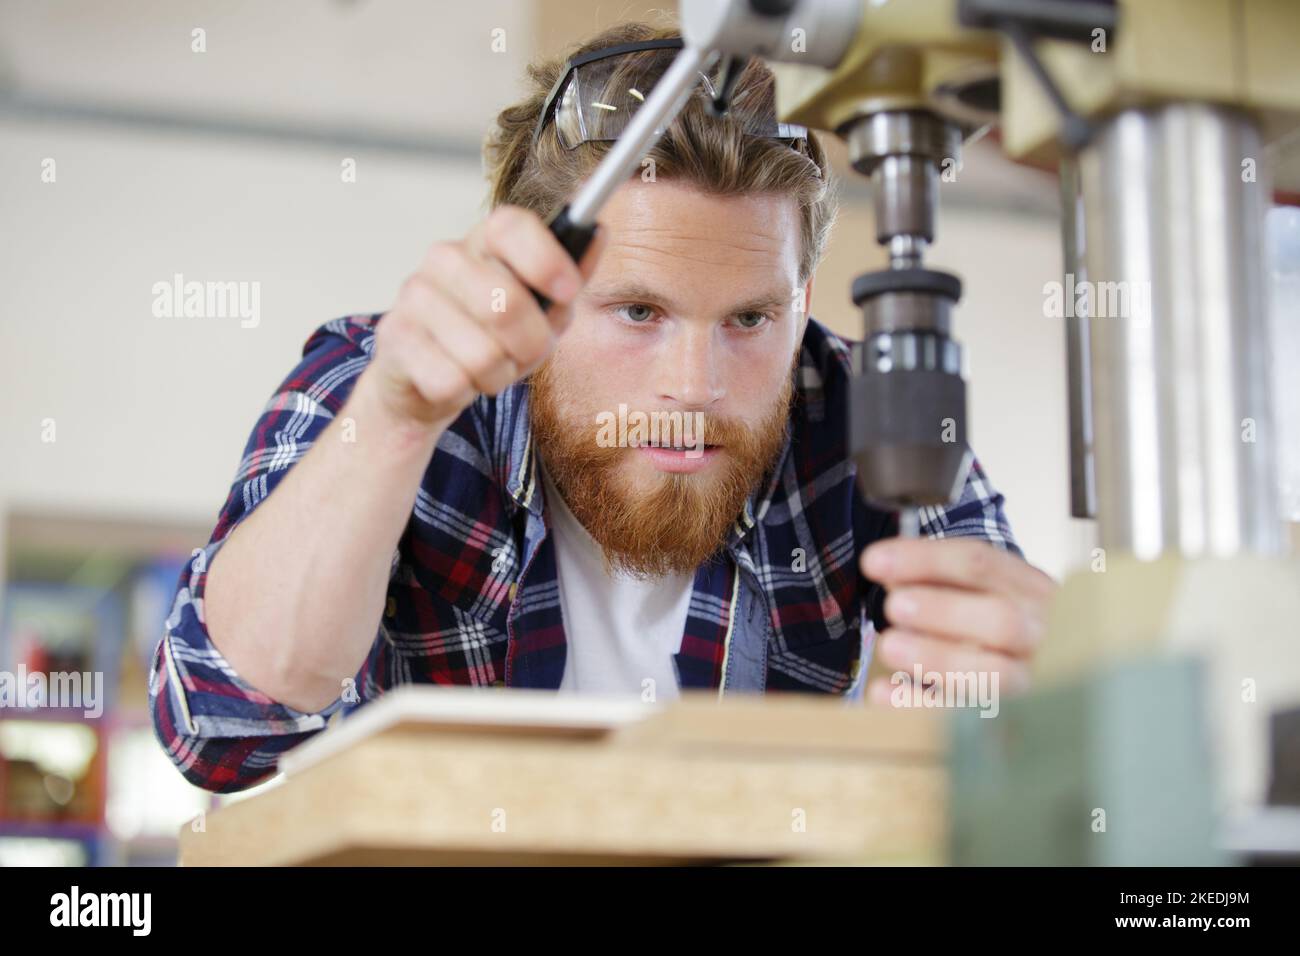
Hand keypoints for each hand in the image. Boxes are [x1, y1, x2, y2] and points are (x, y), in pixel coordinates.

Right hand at [366, 205, 605, 427]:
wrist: (423, 377)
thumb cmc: (490, 336)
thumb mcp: (541, 308)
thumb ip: (570, 274)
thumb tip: (597, 233)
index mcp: (484, 241)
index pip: (511, 226)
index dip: (546, 260)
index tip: (568, 291)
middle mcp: (444, 258)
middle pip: (507, 304)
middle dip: (531, 345)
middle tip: (525, 353)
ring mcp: (414, 296)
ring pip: (483, 353)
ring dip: (498, 374)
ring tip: (488, 367)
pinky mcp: (395, 338)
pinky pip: (452, 380)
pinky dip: (465, 391)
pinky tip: (457, 378)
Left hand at [858, 537, 1056, 706]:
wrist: (1009, 645)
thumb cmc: (974, 605)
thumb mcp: (962, 581)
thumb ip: (926, 575)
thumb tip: (883, 569)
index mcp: (1026, 584)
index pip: (978, 562)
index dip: (923, 560)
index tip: (872, 562)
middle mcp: (1034, 629)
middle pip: (1002, 620)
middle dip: (942, 611)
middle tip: (894, 606)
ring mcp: (1024, 674)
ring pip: (995, 673)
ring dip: (937, 658)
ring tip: (888, 646)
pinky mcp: (1001, 710)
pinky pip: (964, 713)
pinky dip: (918, 703)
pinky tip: (880, 691)